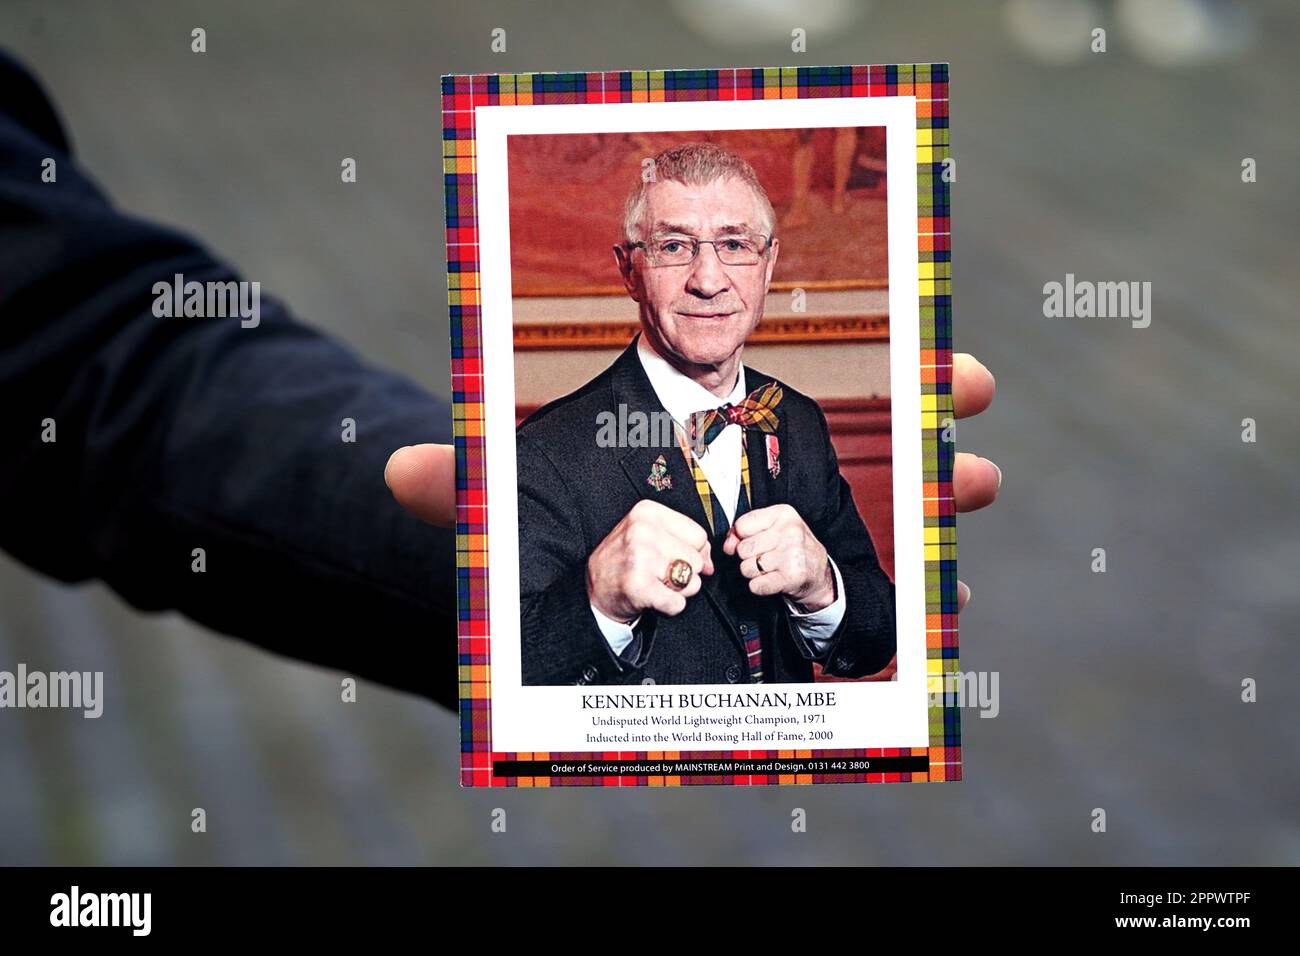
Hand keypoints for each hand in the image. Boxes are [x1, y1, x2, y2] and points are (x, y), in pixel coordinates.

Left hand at [385, 353, 998, 610]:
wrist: (554, 601)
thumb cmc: (541, 535)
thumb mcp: (509, 508)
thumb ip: (469, 488)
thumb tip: (397, 475)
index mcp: (705, 427)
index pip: (803, 386)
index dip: (875, 363)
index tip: (936, 352)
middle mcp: (750, 472)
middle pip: (853, 441)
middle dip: (927, 420)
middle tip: (975, 406)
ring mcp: (769, 537)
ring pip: (867, 518)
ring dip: (932, 508)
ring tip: (976, 493)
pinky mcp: (773, 604)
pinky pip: (844, 598)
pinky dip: (892, 600)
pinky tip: (942, 616)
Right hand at [585, 499, 713, 622]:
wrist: (593, 590)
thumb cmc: (623, 561)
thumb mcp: (649, 536)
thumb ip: (685, 541)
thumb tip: (709, 561)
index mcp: (647, 512)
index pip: (699, 535)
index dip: (692, 551)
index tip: (672, 557)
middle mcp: (642, 531)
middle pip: (696, 559)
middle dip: (684, 573)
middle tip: (658, 574)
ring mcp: (640, 558)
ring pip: (691, 581)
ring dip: (677, 591)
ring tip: (654, 584)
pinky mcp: (639, 586)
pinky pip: (678, 603)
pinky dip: (669, 607)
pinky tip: (651, 598)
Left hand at [721, 504, 834, 609]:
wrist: (819, 572)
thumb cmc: (792, 547)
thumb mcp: (772, 529)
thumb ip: (744, 532)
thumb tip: (728, 545)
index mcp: (783, 514)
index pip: (742, 526)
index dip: (741, 537)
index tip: (751, 541)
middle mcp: (790, 532)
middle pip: (743, 549)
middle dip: (747, 557)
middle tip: (763, 557)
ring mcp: (792, 555)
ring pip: (747, 568)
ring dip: (753, 573)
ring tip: (768, 568)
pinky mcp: (792, 577)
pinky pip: (757, 585)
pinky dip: (759, 586)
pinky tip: (770, 580)